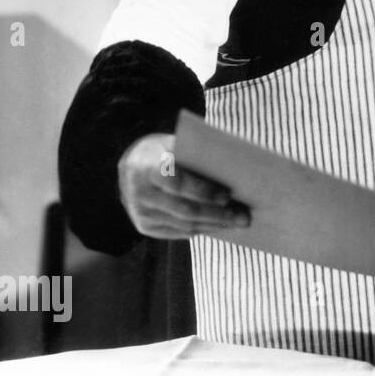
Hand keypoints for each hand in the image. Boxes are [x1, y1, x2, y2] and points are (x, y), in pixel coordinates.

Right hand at [117, 132, 249, 239]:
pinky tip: (220, 226)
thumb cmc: (165, 150)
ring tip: (238, 222)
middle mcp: (140, 192)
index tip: (227, 196)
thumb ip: (197, 156)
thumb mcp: (175, 144)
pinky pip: (178, 231)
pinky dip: (202, 229)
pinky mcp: (144, 226)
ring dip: (214, 225)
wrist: (131, 165)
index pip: (177, 183)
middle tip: (243, 216)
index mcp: (147, 166)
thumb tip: (237, 171)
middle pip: (185, 209)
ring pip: (184, 224)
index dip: (203, 191)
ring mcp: (140, 212)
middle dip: (217, 215)